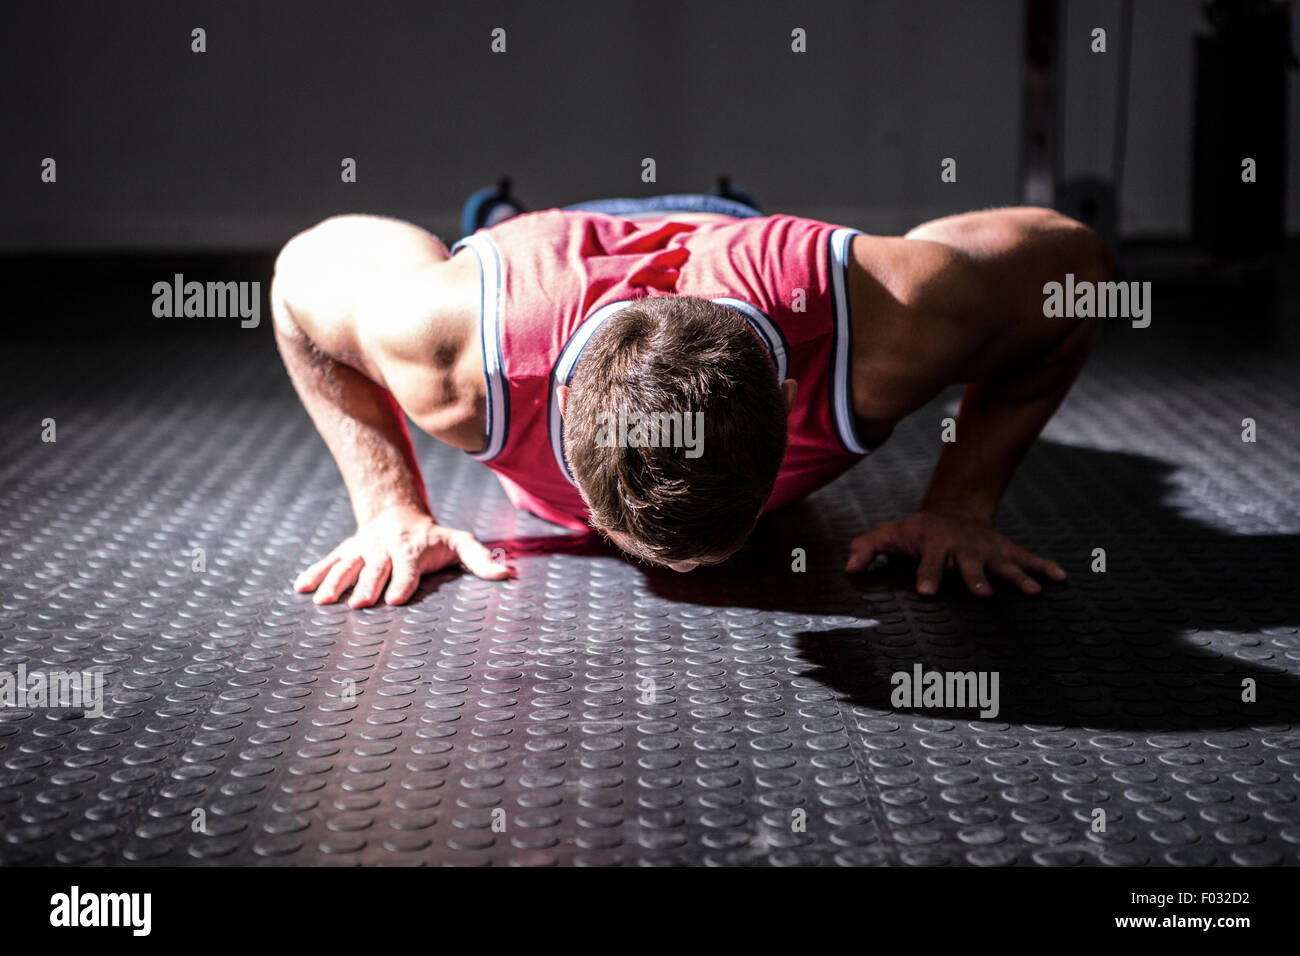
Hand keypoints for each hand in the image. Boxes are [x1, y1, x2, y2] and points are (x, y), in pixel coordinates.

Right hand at [294, 504, 508, 606]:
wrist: (397, 511)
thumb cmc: (433, 538)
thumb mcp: (460, 542)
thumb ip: (481, 560)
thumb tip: (507, 575)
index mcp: (412, 548)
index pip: (408, 567)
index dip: (402, 582)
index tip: (395, 600)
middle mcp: (385, 547)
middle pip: (375, 568)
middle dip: (367, 586)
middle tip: (358, 605)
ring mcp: (363, 548)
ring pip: (348, 564)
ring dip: (335, 582)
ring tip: (323, 601)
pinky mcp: (346, 550)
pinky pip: (328, 561)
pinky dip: (314, 573)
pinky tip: (300, 588)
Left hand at [845, 509, 1065, 596]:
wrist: (953, 510)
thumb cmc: (917, 531)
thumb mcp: (891, 535)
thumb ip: (868, 548)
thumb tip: (849, 566)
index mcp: (935, 545)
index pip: (928, 562)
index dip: (927, 575)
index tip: (926, 592)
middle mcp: (963, 547)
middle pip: (970, 564)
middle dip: (975, 577)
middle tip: (982, 593)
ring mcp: (987, 549)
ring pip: (1003, 563)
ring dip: (1017, 576)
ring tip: (1032, 591)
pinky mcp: (1005, 550)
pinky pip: (1027, 558)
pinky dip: (1044, 566)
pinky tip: (1060, 578)